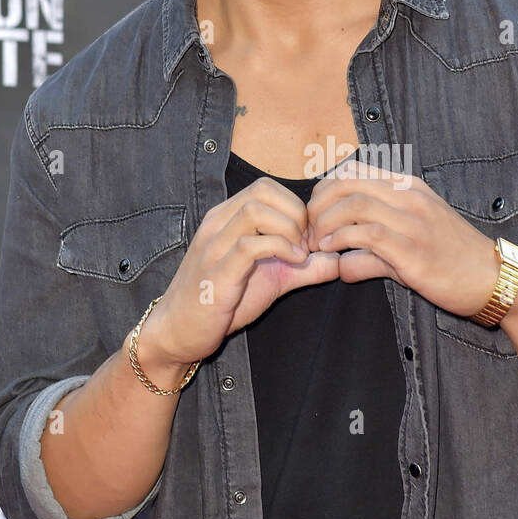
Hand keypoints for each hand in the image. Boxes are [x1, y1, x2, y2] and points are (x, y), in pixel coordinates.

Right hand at [143, 178, 340, 367]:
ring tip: (300, 254)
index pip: (267, 187)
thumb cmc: (221, 302)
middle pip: (263, 190)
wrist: (178, 332)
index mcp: (227, 218)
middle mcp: (217, 224)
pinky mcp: (216, 272)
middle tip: (308, 243)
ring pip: (255, 210)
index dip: (296, 205)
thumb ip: (305, 268)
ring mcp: (214, 246)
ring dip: (288, 229)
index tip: (310, 236)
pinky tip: (292, 263)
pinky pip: (249, 245)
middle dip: (296, 213)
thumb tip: (339, 261)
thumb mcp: (271, 279)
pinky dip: (279, 249)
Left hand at [305, 159, 500, 316]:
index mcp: (409, 187)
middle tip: (308, 230)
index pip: (353, 171)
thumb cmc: (453, 259)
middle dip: (317, 205)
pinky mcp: (414, 250)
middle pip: (347, 182)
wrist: (493, 278)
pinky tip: (335, 253)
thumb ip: (374, 247)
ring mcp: (414, 221)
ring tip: (316, 244)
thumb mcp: (413, 240)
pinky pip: (368, 235)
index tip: (314, 214)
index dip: (324, 190)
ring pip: (354, 203)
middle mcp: (410, 197)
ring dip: (325, 223)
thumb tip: (342, 265)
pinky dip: (342, 241)